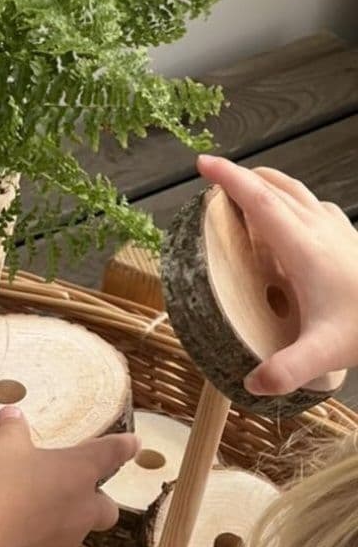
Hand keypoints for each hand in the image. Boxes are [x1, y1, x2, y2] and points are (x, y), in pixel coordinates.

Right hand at [0, 408, 138, 546]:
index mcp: (79, 471)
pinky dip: (39, 539)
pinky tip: (14, 532)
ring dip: (65, 520)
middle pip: (108, 508)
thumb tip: (11, 413)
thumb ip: (11, 428)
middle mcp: (83, 507)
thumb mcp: (1, 447)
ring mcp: (67, 538)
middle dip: (96, 500)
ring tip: (32, 510)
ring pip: (78, 530)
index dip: (124, 446)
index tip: (132, 444)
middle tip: (69, 490)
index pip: (113, 453)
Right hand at [196, 154, 357, 394]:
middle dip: (244, 178)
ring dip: (269, 187)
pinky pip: (315, 209)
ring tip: (247, 192)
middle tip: (215, 180)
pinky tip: (290, 222)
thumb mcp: (324, 354)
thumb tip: (251, 383)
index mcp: (305, 249)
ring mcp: (339, 233)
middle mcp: (322, 231)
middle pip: (278, 189)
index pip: (262, 203)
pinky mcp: (350, 241)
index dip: (231, 180)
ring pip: (299, 194)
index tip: (203, 163)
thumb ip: (286, 369)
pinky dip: (292, 204)